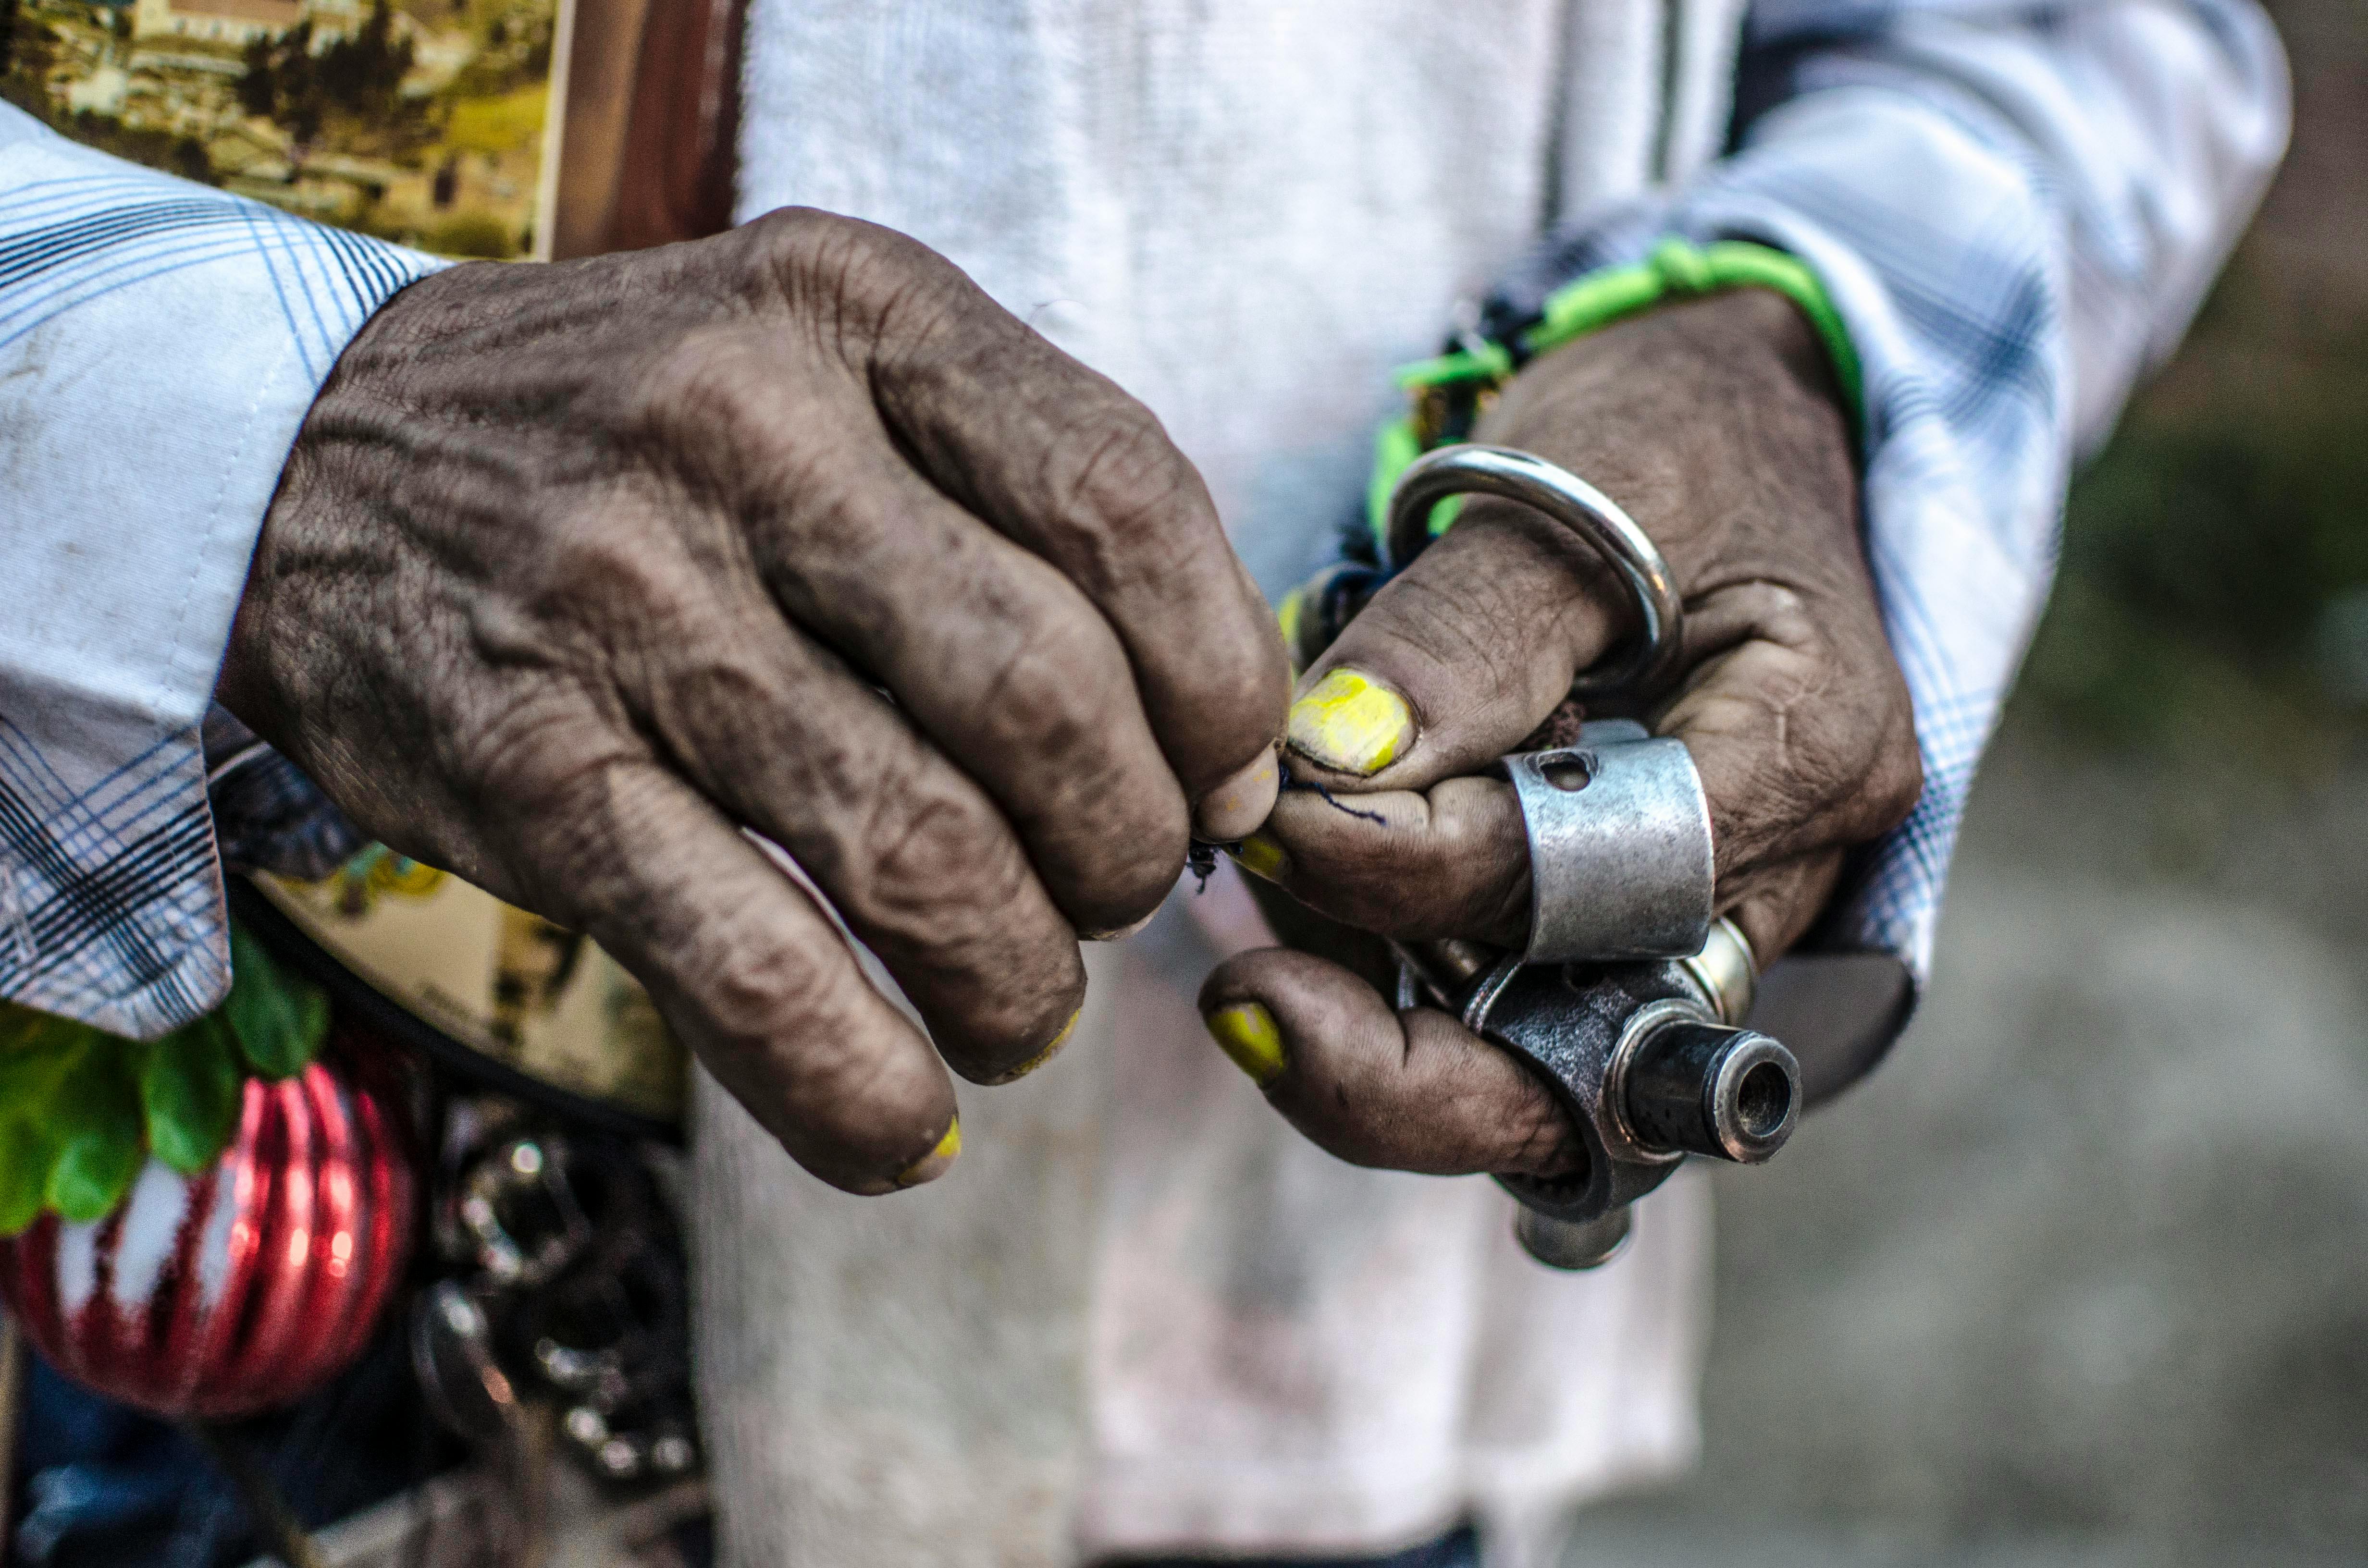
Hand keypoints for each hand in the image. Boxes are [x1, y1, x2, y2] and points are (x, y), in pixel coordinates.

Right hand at [219, 209, 1288, 1193]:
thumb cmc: (645, 432)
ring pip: (919, 853)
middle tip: (1115, 893)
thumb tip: (1236, 757)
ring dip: (1019, 985)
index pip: (1125, 500)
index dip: (1221, 678)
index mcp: (854, 306)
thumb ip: (1026, 506)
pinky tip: (907, 1124)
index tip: (1232, 776)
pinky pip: (749, 972)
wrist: (303, 450)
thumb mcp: (833, 368)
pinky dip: (858, 1087)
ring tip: (1021, 1007)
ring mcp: (618, 601)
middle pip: (1044, 699)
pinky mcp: (522, 768)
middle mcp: (742, 430)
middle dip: (1129, 849)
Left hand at [1199, 287, 1918, 1177]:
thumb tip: (1328, 764)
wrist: (1719, 425)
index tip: (1279, 806)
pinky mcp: (1623, 922)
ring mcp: (1705, 915)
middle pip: (1604, 1062)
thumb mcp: (1576, 486)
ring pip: (1543, 1068)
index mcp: (1815, 749)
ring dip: (1377, 1029)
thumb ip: (1458, 637)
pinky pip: (1511, 1018)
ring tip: (1254, 939)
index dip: (1424, 871)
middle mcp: (1784, 872)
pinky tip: (1297, 923)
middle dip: (1403, 1065)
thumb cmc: (1669, 430)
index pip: (1611, 878)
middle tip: (1242, 1004)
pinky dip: (1393, 993)